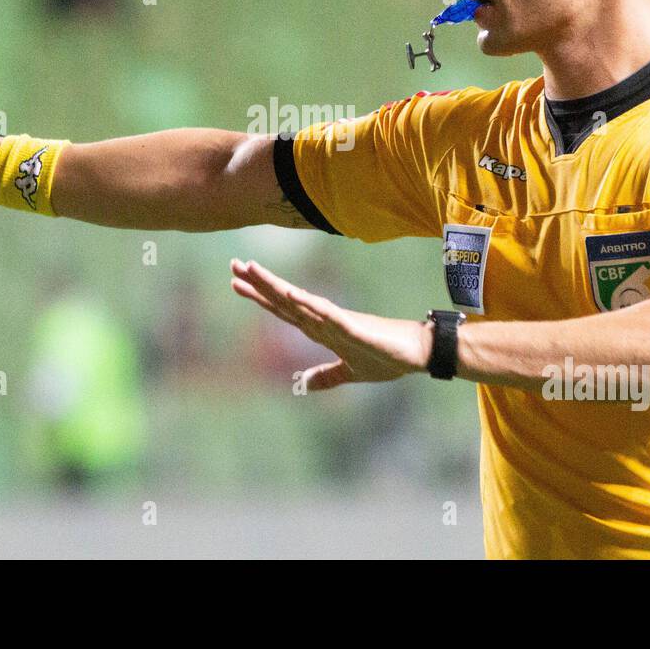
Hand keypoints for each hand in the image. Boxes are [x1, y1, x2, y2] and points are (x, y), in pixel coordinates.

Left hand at [230, 258, 430, 390]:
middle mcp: (323, 320)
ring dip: (274, 285)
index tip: (236, 282)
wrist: (416, 354)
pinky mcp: (352, 326)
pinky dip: (308, 304)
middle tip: (233, 264)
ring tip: (251, 268)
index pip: (282, 309)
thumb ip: (326, 376)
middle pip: (283, 299)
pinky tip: (291, 294)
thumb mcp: (350, 372)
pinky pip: (326, 314)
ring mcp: (336, 321)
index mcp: (320, 329)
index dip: (259, 296)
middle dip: (257, 283)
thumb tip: (303, 384)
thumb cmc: (386, 358)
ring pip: (298, 300)